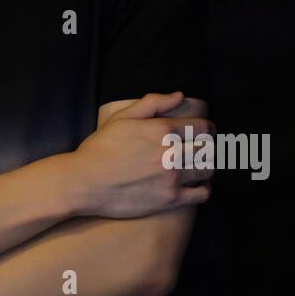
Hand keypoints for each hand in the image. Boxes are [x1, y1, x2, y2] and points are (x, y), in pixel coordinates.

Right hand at [71, 91, 215, 218]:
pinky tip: (195, 184)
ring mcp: (172, 178)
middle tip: (198, 148)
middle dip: (207, 146)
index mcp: (163, 130)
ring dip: (206, 166)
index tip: (202, 131)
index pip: (204, 127)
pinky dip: (204, 188)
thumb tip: (179, 95)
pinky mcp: (169, 200)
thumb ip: (153, 102)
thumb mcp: (123, 117)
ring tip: (196, 166)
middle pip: (209, 148)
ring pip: (208, 169)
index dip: (207, 128)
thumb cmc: (101, 148)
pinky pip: (201, 194)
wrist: (85, 182)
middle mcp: (172, 153)